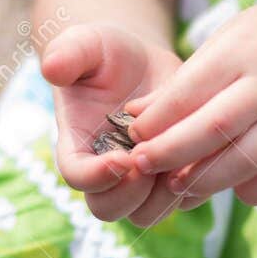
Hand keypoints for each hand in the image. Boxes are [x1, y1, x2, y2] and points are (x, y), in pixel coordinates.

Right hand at [40, 23, 182, 224]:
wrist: (141, 62)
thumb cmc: (106, 54)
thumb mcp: (86, 44)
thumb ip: (68, 53)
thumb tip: (52, 68)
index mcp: (77, 145)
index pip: (76, 177)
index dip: (97, 177)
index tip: (123, 158)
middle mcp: (104, 171)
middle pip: (109, 208)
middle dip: (131, 193)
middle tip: (154, 162)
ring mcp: (138, 180)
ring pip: (146, 213)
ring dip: (164, 197)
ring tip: (182, 161)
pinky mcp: (171, 177)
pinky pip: (183, 200)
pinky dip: (196, 185)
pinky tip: (204, 155)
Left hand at [126, 0, 256, 207]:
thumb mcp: (226, 41)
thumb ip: (184, 81)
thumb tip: (134, 115)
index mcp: (240, 55)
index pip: (190, 91)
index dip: (157, 118)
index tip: (132, 133)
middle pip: (214, 129)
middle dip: (170, 153)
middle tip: (141, 164)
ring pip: (245, 161)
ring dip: (205, 180)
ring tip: (177, 185)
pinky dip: (254, 191)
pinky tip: (234, 186)